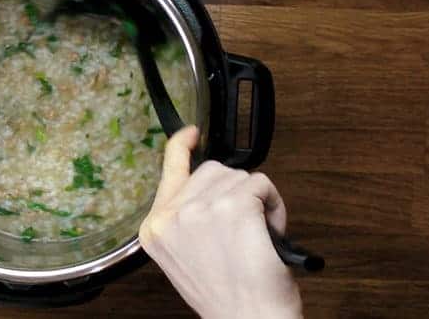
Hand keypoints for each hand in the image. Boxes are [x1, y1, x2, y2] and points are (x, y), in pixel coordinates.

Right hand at [139, 126, 301, 318]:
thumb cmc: (226, 296)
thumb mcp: (185, 256)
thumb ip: (185, 219)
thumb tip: (209, 188)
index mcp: (154, 229)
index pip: (168, 171)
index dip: (181, 146)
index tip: (192, 133)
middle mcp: (170, 215)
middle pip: (212, 170)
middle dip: (234, 191)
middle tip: (243, 229)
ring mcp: (200, 208)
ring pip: (239, 176)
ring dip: (257, 200)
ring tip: (256, 237)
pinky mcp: (233, 205)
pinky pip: (262, 184)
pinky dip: (275, 205)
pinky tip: (269, 234)